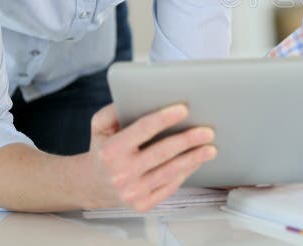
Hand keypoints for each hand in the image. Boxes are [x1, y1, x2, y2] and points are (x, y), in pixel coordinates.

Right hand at [81, 103, 216, 210]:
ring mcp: (132, 192)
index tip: (184, 109)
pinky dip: (186, 173)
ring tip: (210, 149)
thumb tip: (138, 97)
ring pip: (170, 172)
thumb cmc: (103, 150)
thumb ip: (114, 110)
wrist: (91, 185)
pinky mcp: (142, 204)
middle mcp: (120, 173)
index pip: (143, 129)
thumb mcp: (100, 126)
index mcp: (111, 151)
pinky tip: (197, 162)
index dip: (165, 118)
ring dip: (194, 159)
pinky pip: (170, 186)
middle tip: (208, 131)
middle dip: (188, 140)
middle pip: (162, 152)